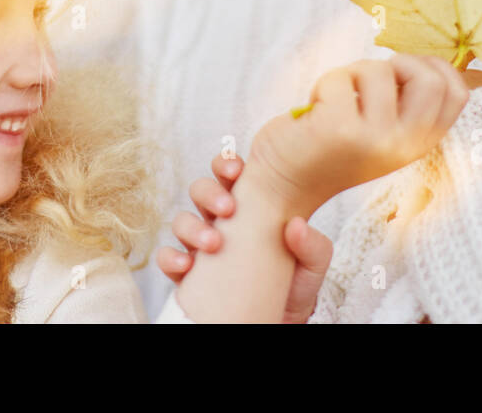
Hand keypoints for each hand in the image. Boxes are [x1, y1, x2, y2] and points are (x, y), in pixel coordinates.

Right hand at [157, 153, 332, 322]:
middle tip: (229, 209)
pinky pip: (167, 258)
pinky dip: (171, 258)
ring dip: (192, 226)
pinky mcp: (188, 273)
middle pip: (201, 190)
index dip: (227, 164)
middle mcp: (221, 220)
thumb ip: (312, 244)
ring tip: (213, 243)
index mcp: (249, 205)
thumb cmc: (297, 282)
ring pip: (181, 220)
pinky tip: (187, 265)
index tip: (237, 171)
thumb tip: (296, 226)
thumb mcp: (314, 261)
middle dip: (209, 193)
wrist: (283, 318)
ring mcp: (201, 245)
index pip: (230, 173)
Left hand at [250, 53, 469, 216]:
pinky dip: (324, 83)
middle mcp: (405, 145)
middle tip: (369, 80)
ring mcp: (375, 139)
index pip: (458, 93)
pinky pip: (341, 78)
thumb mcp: (381, 128)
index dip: (434, 67)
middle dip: (399, 62)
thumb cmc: (330, 144)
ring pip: (380, 70)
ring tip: (335, 100)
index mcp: (420, 143)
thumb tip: (421, 57)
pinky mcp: (341, 130)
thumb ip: (405, 102)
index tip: (401, 71)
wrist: (282, 184)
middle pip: (431, 78)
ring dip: (351, 73)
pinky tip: (315, 110)